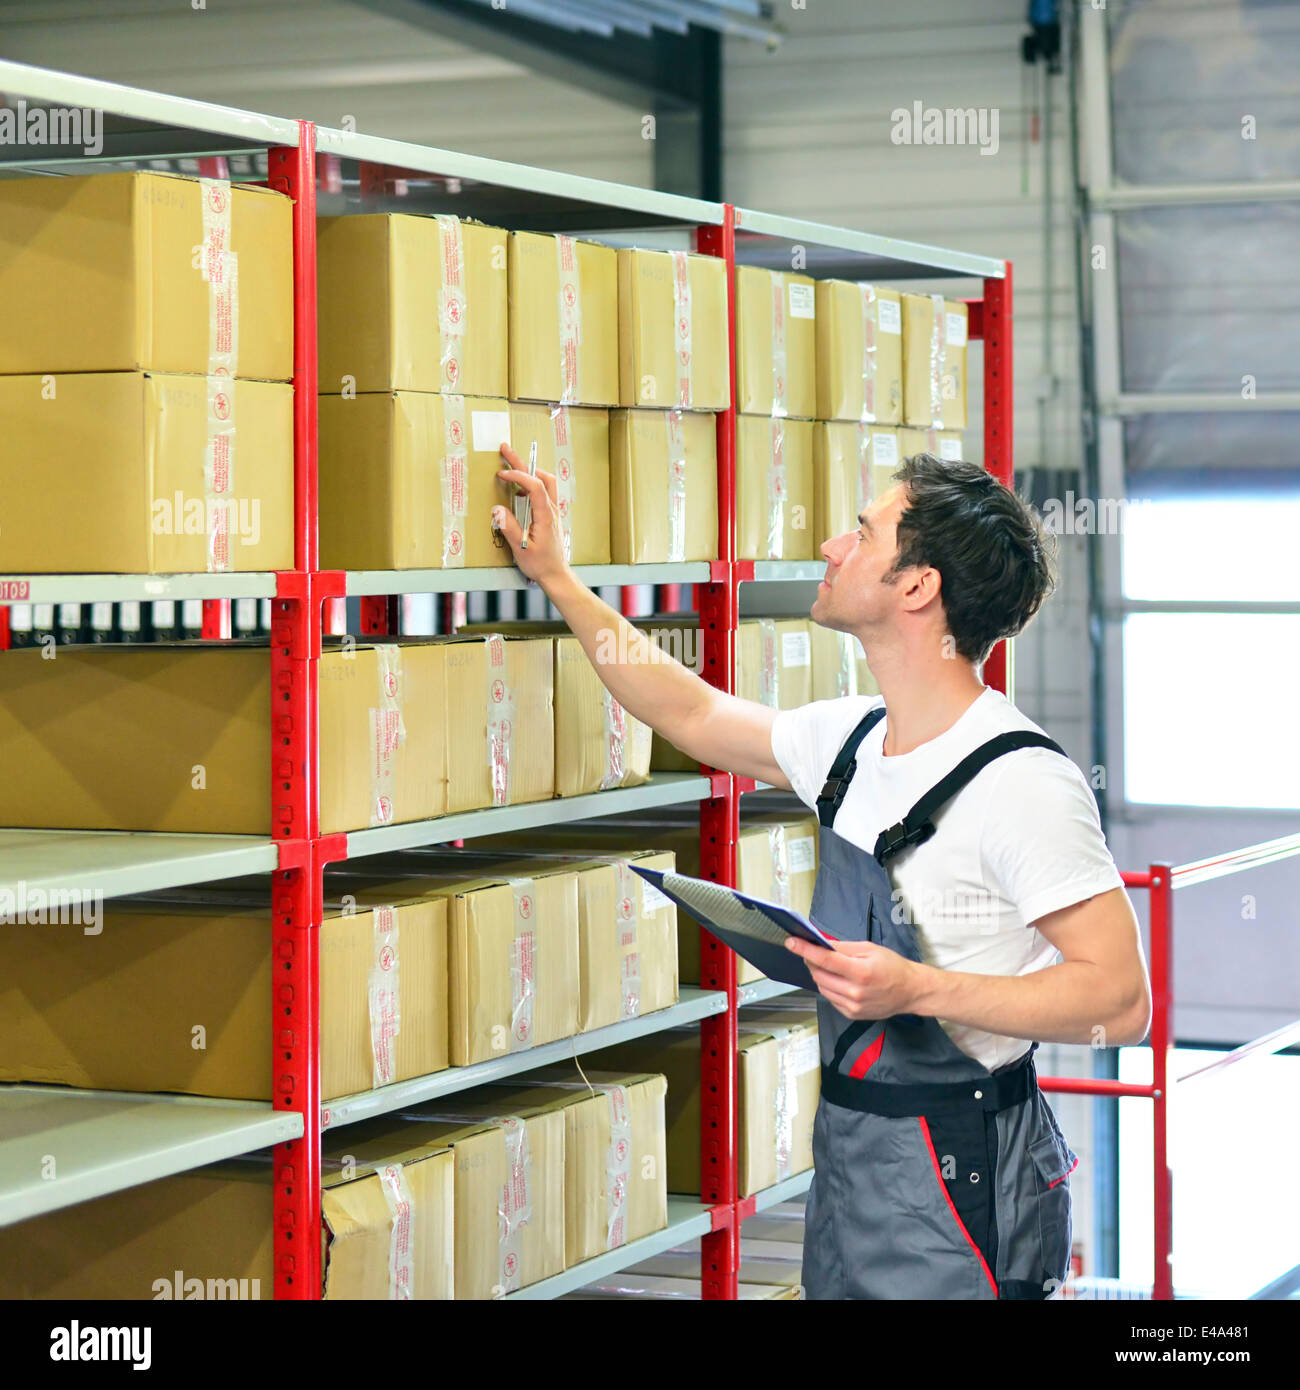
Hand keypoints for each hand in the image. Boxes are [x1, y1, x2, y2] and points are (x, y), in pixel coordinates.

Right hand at [491, 443, 570, 588]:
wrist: (556, 575)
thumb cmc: (540, 564)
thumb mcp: (521, 549)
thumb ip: (509, 527)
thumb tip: (497, 509)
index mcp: (546, 516)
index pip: (534, 486)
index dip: (518, 476)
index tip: (502, 474)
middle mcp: (552, 510)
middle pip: (541, 477)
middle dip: (523, 462)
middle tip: (506, 450)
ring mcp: (553, 511)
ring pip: (546, 482)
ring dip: (530, 470)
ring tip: (512, 465)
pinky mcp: (551, 515)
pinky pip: (545, 491)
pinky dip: (532, 483)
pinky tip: (520, 489)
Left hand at [784, 937, 924, 1020]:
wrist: (910, 991)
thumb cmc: (892, 967)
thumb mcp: (870, 949)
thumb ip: (843, 947)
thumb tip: (821, 943)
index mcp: (861, 972)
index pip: (825, 960)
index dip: (805, 950)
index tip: (791, 942)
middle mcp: (855, 992)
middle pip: (819, 974)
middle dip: (812, 961)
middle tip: (813, 952)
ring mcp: (853, 1006)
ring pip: (821, 987)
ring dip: (819, 974)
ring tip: (829, 966)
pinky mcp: (851, 1014)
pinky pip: (830, 998)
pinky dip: (828, 986)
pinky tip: (839, 980)